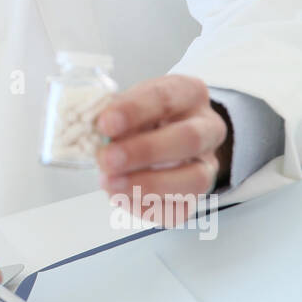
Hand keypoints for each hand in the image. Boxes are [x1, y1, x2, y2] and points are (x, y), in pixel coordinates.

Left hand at [94, 74, 230, 223]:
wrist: (162, 135)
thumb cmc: (142, 116)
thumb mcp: (129, 103)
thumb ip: (115, 115)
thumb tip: (92, 133)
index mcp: (189, 93)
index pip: (166, 97)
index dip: (134, 111)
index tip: (104, 123)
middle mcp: (208, 127)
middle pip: (188, 139)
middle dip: (144, 151)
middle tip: (107, 159)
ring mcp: (208, 164)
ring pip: (195, 179)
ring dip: (148, 184)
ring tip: (110, 183)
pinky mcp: (199, 196)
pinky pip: (181, 209)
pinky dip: (148, 207)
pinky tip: (120, 198)